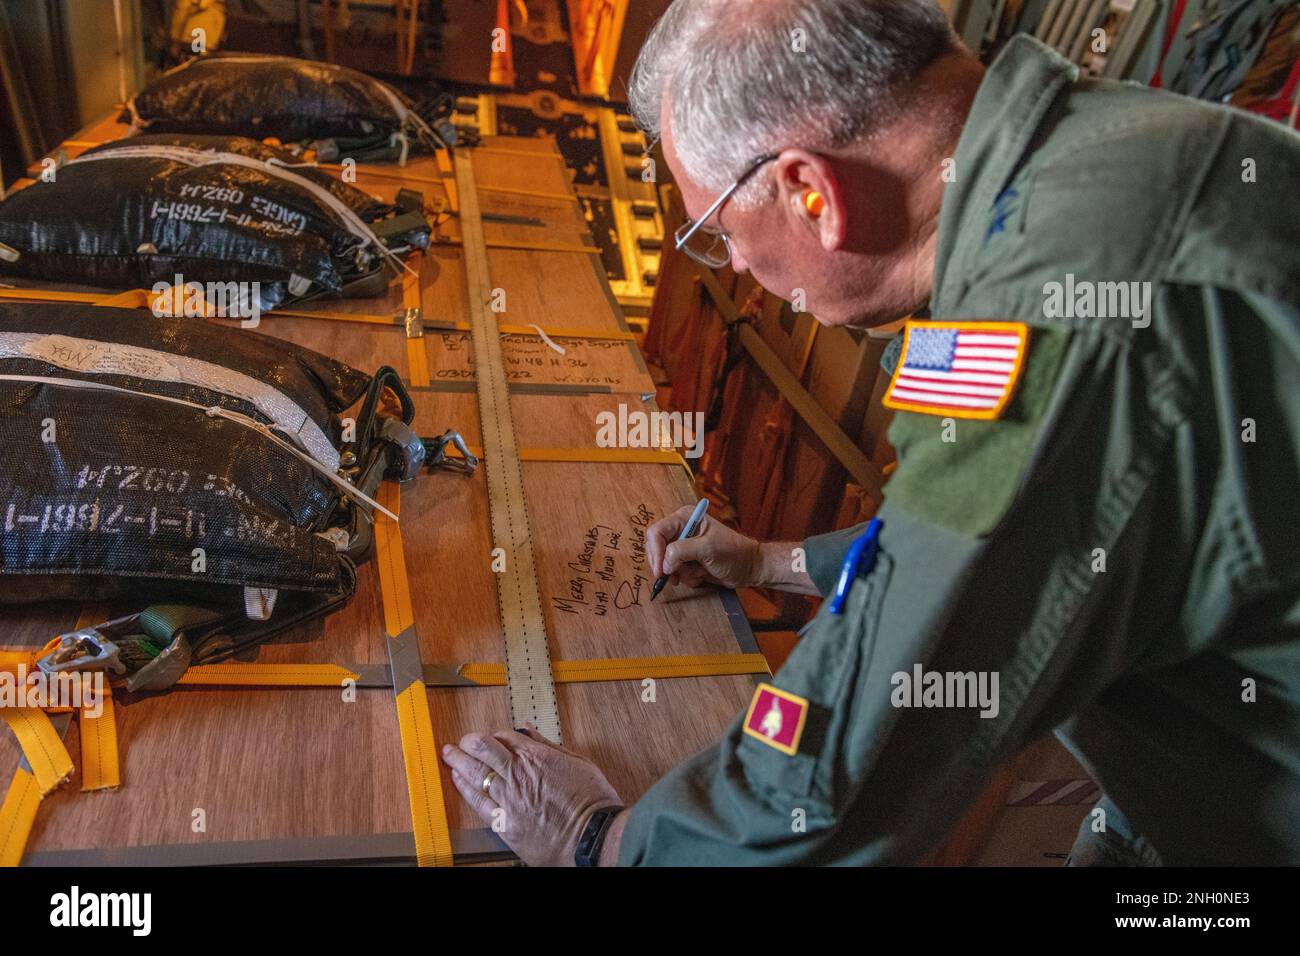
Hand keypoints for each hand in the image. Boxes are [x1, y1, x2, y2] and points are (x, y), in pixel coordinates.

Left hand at [442, 724, 622, 866]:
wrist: (592, 837)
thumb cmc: (591, 800)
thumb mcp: (577, 762)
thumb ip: (549, 746)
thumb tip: (529, 731)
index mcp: (537, 757)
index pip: (505, 737)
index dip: (495, 736)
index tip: (492, 739)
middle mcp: (518, 775)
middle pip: (483, 750)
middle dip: (469, 743)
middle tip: (462, 742)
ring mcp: (509, 800)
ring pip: (475, 774)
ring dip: (459, 761)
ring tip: (449, 755)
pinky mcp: (505, 823)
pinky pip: (478, 801)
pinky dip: (465, 788)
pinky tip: (458, 780)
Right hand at [647, 505, 760, 591]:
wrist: (749, 568)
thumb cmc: (734, 553)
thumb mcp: (707, 549)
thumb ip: (681, 551)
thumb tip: (664, 563)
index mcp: (685, 517)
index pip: (657, 533)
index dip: (656, 552)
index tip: (661, 571)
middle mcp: (681, 529)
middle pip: (656, 548)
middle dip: (666, 565)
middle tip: (674, 577)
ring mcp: (684, 546)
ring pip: (665, 563)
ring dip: (680, 573)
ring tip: (698, 572)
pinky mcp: (687, 560)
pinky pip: (675, 572)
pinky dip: (686, 577)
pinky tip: (702, 574)